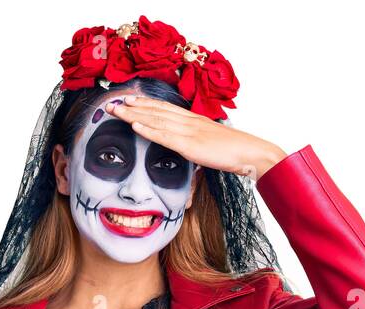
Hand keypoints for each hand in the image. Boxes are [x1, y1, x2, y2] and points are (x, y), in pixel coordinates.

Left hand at [108, 95, 287, 179]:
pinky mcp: (190, 145)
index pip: (165, 108)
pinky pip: (164, 136)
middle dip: (132, 105)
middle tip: (112, 102)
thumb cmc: (236, 151)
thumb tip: (189, 146)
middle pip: (156, 110)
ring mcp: (189, 132)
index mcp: (195, 120)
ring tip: (115, 110)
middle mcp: (189, 121)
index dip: (144, 103)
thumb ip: (198, 142)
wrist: (252, 153)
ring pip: (156, 119)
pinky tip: (134, 125)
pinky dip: (148, 129)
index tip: (128, 99)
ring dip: (133, 114)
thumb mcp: (212, 143)